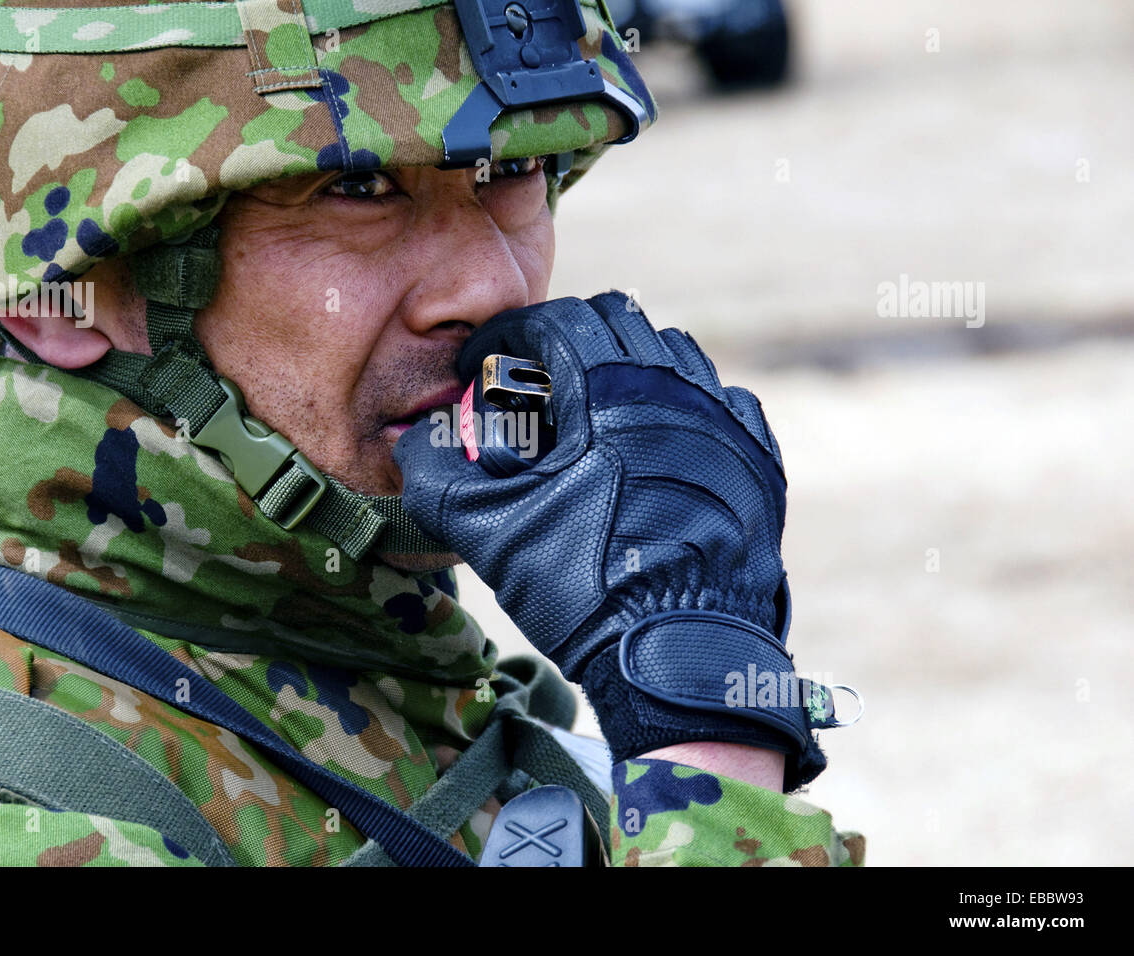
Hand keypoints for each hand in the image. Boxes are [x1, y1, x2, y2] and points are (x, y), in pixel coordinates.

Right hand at [395, 292, 828, 789]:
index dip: (506, 338)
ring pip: (671, 354)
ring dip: (624, 369)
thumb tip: (414, 441)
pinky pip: (719, 401)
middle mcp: (676, 385)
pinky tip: (653, 450)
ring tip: (592, 418)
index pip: (553, 320)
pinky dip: (679, 408)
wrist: (680, 654)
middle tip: (533, 389)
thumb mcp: (486, 530)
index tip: (482, 370)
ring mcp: (725, 418)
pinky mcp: (757, 457)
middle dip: (565, 344)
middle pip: (614, 322)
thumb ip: (436, 475)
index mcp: (608, 386)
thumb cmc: (581, 587)